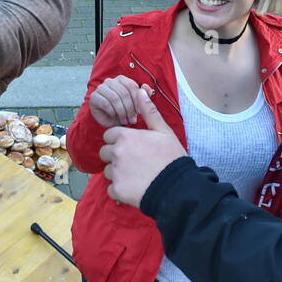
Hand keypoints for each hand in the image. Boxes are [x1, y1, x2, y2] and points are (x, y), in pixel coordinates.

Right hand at [87, 76, 147, 128]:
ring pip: (115, 98)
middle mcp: (110, 81)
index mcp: (122, 79)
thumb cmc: (124, 112)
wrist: (110, 122)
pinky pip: (105, 103)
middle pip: (124, 92)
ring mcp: (101, 88)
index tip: (140, 112)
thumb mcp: (136, 105)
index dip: (137, 100)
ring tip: (125, 120)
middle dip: (129, 108)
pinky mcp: (94, 96)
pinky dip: (112, 112)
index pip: (132, 86)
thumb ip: (144, 96)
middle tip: (132, 120)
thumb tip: (146, 87)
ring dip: (121, 111)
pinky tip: (115, 117)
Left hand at [98, 86, 186, 206]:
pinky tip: (135, 188)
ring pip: (108, 171)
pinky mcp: (116, 190)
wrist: (177, 187)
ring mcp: (115, 172)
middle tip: (135, 162)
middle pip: (105, 153)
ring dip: (118, 173)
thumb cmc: (171, 157)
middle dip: (115, 156)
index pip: (109, 135)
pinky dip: (120, 190)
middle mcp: (116, 153)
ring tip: (137, 176)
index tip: (132, 146)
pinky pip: (111, 189)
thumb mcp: (163, 131)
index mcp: (124, 137)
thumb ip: (149, 112)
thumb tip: (140, 91)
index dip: (119, 140)